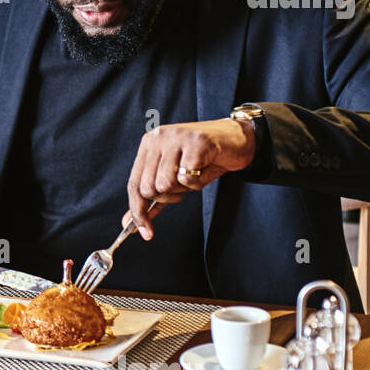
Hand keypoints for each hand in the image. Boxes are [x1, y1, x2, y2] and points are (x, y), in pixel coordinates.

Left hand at [123, 118, 255, 239]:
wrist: (238, 141)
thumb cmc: (205, 160)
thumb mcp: (175, 178)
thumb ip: (153, 198)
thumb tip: (131, 222)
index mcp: (148, 144)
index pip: (134, 183)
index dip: (138, 211)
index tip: (144, 232)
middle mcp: (158, 137)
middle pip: (148, 188)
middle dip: (167, 198)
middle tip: (183, 188)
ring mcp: (176, 138)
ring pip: (165, 184)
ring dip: (184, 189)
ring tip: (195, 175)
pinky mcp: (195, 143)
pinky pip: (187, 180)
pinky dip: (198, 183)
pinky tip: (205, 169)